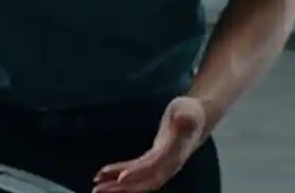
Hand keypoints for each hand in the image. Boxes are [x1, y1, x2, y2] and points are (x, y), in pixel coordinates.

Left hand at [92, 96, 208, 191]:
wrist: (197, 119)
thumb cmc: (191, 112)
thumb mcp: (188, 110)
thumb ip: (185, 118)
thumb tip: (184, 118)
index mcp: (175, 153)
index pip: (154, 165)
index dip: (138, 172)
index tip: (121, 177)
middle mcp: (168, 165)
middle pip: (144, 181)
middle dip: (122, 188)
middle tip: (99, 190)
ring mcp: (161, 167)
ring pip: (139, 182)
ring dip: (118, 187)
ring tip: (97, 187)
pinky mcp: (154, 164)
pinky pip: (136, 175)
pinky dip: (121, 177)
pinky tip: (105, 176)